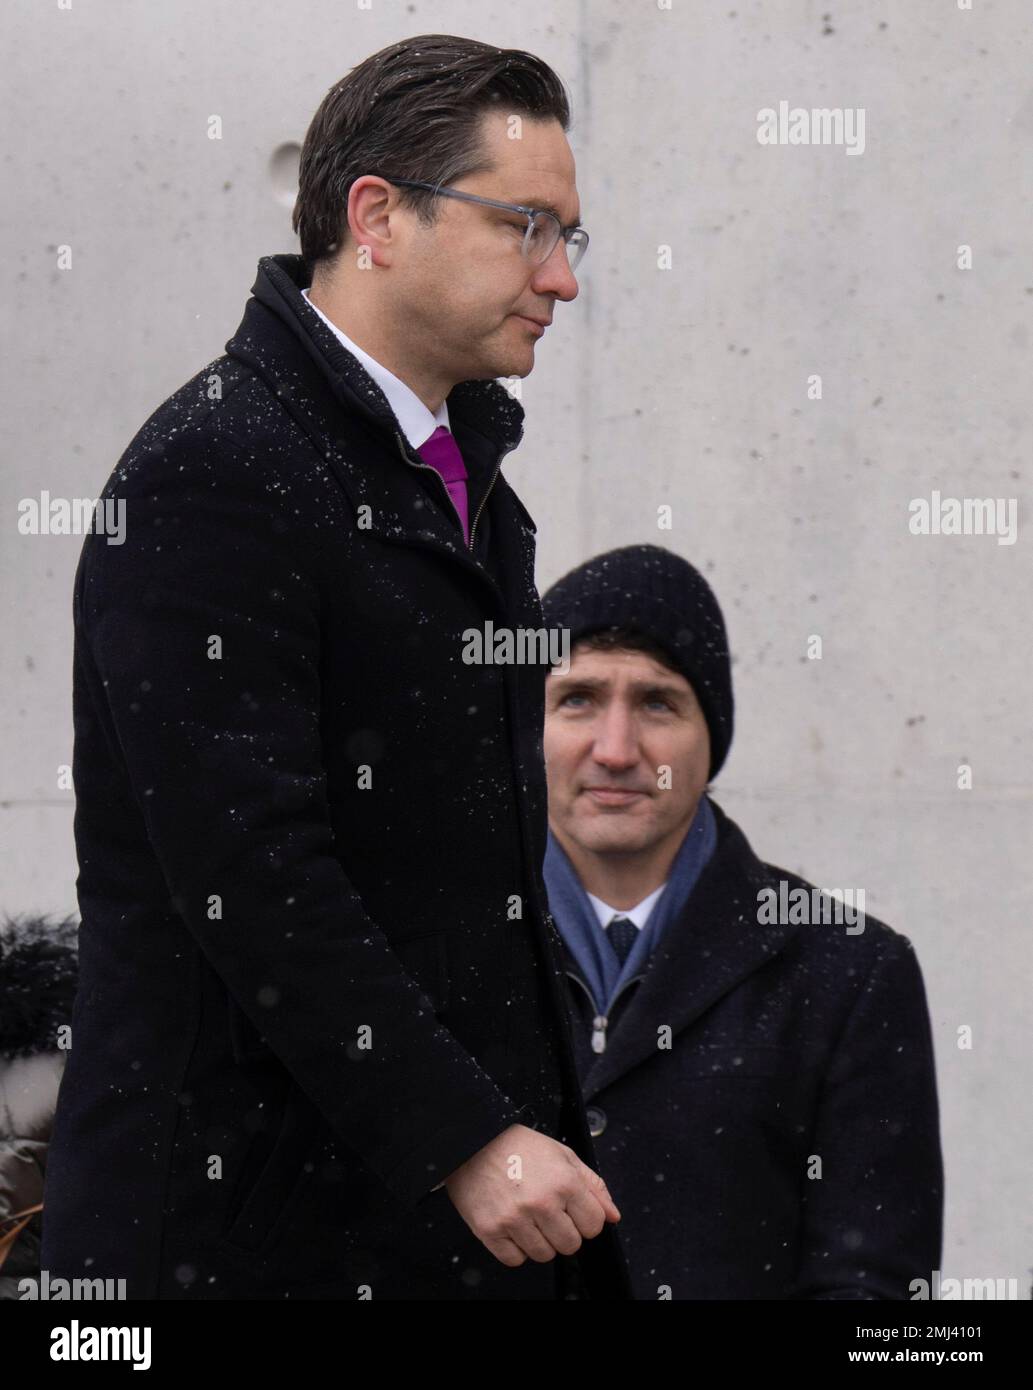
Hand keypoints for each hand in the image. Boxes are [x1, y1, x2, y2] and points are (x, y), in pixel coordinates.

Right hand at [443, 1123, 620, 1266]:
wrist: (472, 1143)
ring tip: (527, 1216)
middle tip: (547, 1212)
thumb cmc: (517, 1146)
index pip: (594, 1225)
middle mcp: (541, 1203)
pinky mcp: (490, 1230)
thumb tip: (612, 1215)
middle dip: (563, 1231)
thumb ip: (592, 1185)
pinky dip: (515, 1248)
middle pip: (571, 1245)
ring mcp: (515, 1219)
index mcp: (564, 1182)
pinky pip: (514, 1260)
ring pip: (544, 1255)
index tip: (572, 1211)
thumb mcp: (562, 1155)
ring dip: (539, 1240)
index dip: (586, 1219)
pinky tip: (511, 1225)